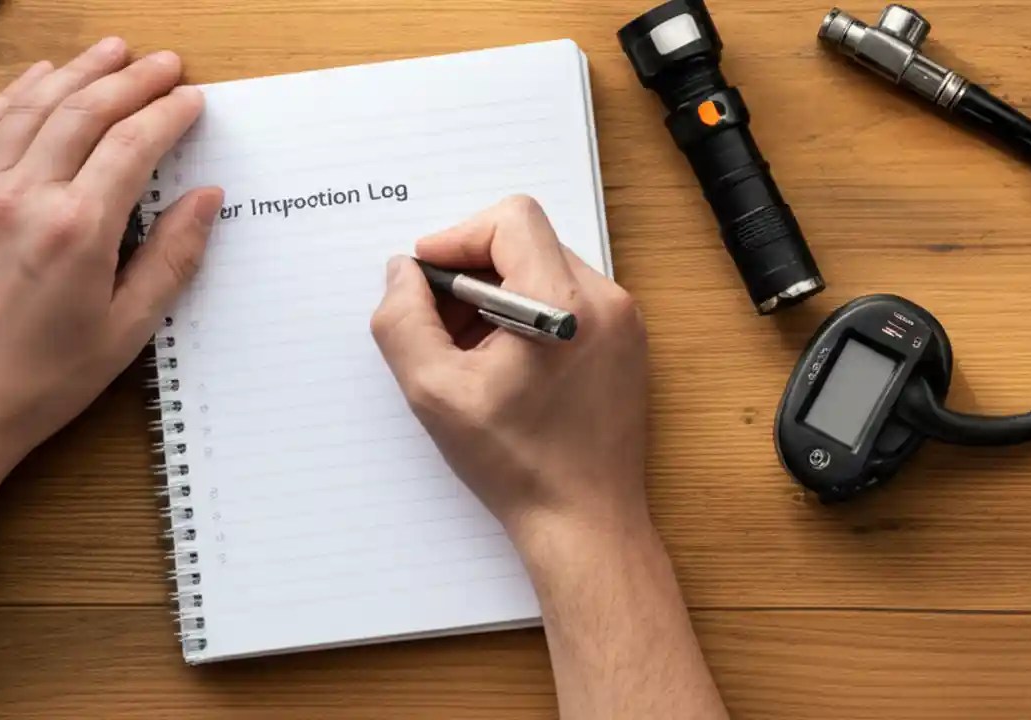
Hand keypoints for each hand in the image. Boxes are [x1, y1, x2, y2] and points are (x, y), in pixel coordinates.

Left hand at [0, 38, 222, 476]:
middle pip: (85, 111)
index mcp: (76, 230)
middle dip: (131, 80)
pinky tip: (36, 79)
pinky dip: (12, 94)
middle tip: (163, 64)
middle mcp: (23, 197)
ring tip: (110, 52)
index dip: (168, 114)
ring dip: (76, 72)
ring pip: (32, 106)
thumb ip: (171, 258)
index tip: (191, 100)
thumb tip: (206, 200)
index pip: (133, 144)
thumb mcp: (126, 330)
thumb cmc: (40, 380)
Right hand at [371, 195, 648, 551]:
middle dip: (472, 273)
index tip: (427, 277)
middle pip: (527, 244)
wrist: (586, 523)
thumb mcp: (435, 391)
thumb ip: (403, 320)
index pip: (511, 219)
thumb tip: (403, 273)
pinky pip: (569, 303)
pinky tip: (504, 368)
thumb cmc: (517, 466)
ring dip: (498, 297)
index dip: (457, 237)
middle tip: (440, 324)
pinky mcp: (627, 346)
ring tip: (470, 353)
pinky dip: (528, 317)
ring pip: (546, 272)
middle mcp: (605, 302)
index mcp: (564, 302)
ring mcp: (624, 324)